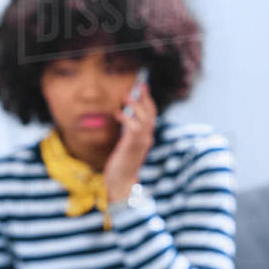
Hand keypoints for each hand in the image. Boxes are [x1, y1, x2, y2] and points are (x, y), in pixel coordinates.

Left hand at [104, 80, 156, 201]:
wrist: (121, 183)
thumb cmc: (122, 165)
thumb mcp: (126, 145)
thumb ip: (129, 133)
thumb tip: (126, 117)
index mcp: (146, 137)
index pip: (151, 115)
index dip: (148, 100)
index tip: (143, 86)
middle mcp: (147, 138)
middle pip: (150, 114)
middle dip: (145, 98)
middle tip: (139, 84)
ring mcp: (141, 143)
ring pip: (144, 119)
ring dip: (136, 106)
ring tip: (126, 97)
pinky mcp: (132, 146)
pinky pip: (133, 128)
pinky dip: (126, 118)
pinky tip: (117, 113)